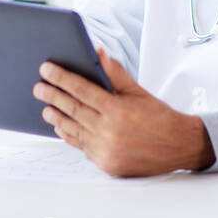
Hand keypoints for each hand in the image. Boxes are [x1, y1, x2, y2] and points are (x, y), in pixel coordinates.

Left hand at [33, 47, 215, 176]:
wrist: (179, 146)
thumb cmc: (159, 116)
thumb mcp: (138, 91)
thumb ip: (115, 73)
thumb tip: (97, 53)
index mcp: (118, 110)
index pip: (82, 90)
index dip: (62, 78)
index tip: (47, 69)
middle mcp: (110, 132)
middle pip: (73, 109)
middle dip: (53, 96)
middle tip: (38, 87)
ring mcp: (106, 151)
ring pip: (74, 130)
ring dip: (57, 117)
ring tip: (46, 107)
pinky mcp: (107, 164)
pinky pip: (82, 147)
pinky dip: (70, 135)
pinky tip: (62, 127)